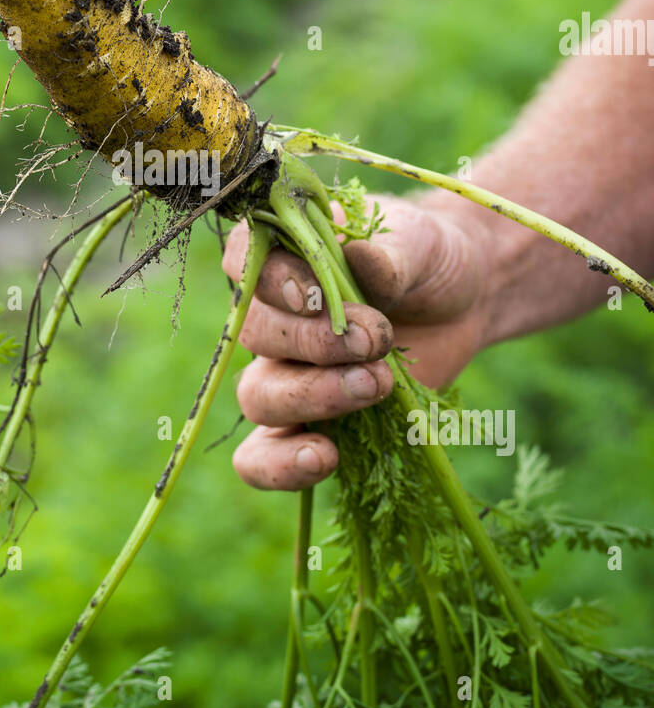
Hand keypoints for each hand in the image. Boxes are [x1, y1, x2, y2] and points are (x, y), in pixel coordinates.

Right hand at [222, 196, 487, 490]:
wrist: (462, 302)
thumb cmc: (428, 258)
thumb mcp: (419, 243)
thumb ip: (389, 252)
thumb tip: (361, 260)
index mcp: (285, 254)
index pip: (245, 260)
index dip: (271, 281)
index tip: (317, 295)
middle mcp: (271, 314)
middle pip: (254, 334)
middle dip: (314, 343)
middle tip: (377, 340)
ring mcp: (284, 373)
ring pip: (258, 395)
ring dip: (311, 396)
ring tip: (375, 386)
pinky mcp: (306, 423)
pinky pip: (262, 457)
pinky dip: (282, 464)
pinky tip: (326, 456)